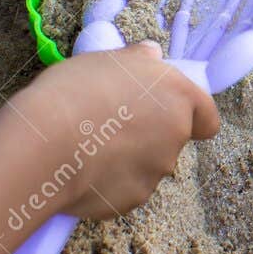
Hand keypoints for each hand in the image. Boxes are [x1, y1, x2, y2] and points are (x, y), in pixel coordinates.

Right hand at [7, 43, 219, 220]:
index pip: (208, 118)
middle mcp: (176, 136)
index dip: (191, 117)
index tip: (166, 114)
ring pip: (148, 165)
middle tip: (109, 125)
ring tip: (87, 147)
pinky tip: (81, 170)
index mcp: (178, 97)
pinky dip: (109, 182)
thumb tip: (151, 54)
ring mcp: (156, 171)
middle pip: (172, 139)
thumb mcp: (105, 61)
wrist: (45, 144)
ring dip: (128, 159)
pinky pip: (125, 188)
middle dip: (148, 135)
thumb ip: (136, 61)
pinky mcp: (134, 199)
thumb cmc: (74, 92)